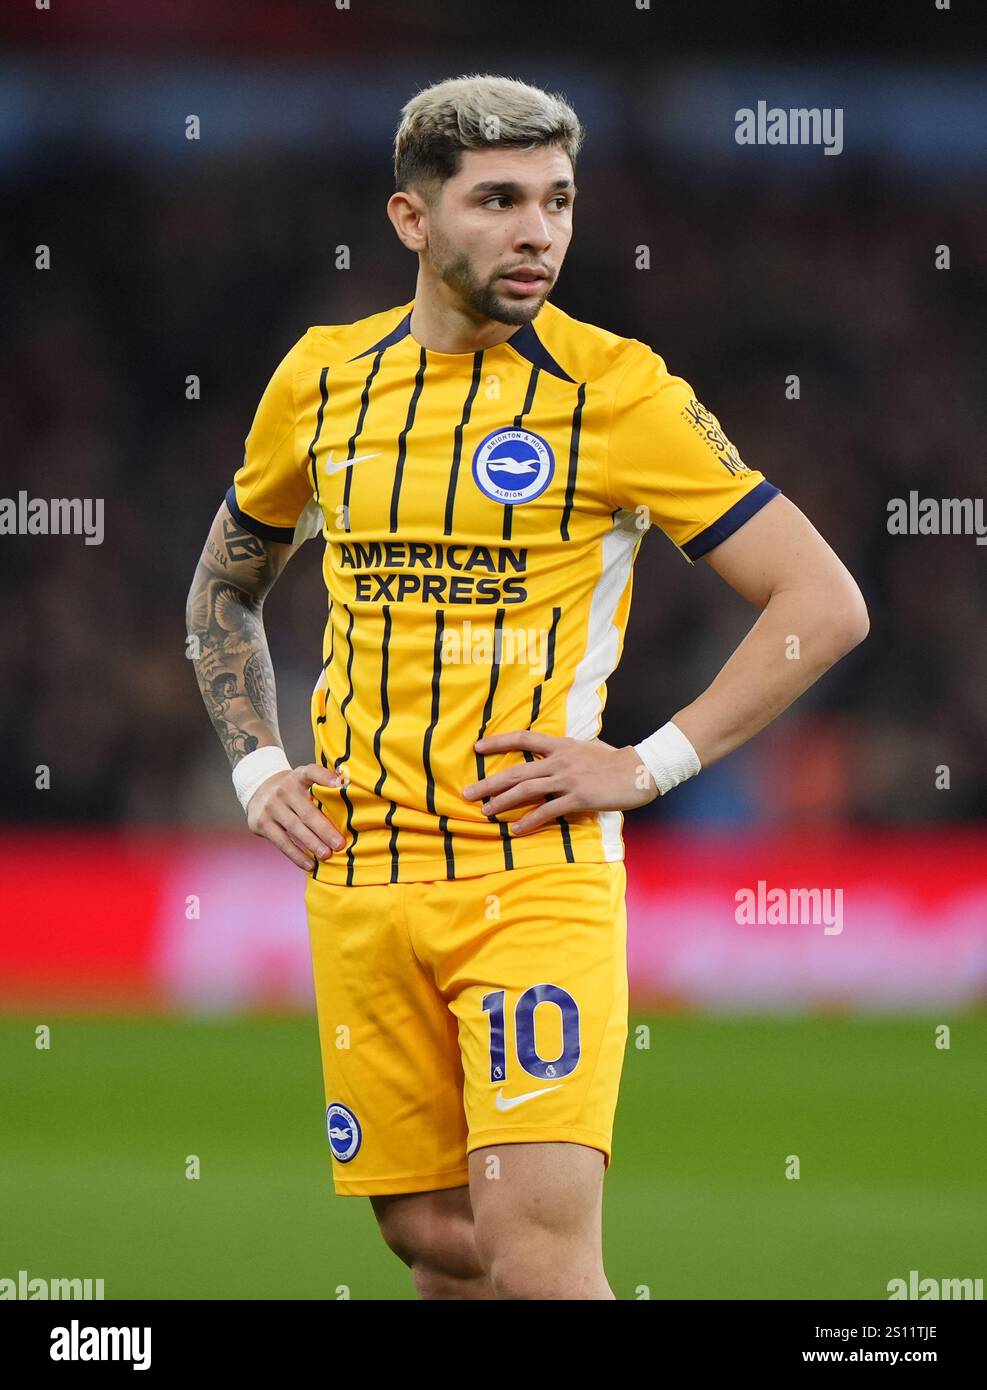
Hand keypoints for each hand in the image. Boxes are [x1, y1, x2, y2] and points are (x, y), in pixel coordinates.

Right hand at [246, 763, 345, 870]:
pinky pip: (282, 842)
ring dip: (312, 844)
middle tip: (339, 844)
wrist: (258, 790)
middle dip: (324, 829)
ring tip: (327, 855)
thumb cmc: (292, 789)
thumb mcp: (304, 780)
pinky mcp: (262, 823)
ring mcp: (271, 806)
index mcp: (299, 776)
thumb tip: (349, 791)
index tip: (340, 784)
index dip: (325, 776)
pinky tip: (310, 865)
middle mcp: (284, 790)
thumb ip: (322, 785)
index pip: (312, 772)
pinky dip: (296, 855)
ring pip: (295, 828)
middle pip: (307, 812)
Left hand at [463, 731, 659, 835]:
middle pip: (516, 771)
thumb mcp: (587, 747)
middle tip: (467, 793)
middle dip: (489, 783)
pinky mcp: (578, 798)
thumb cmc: (615, 760)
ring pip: (526, 791)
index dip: (498, 742)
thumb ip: (567, 751)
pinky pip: (548, 811)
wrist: (641, 769)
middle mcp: (560, 761)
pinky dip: (529, 821)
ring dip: (502, 802)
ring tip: (485, 812)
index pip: (523, 739)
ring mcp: (568, 779)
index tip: (477, 747)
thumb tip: (553, 754)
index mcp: (561, 745)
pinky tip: (516, 829)